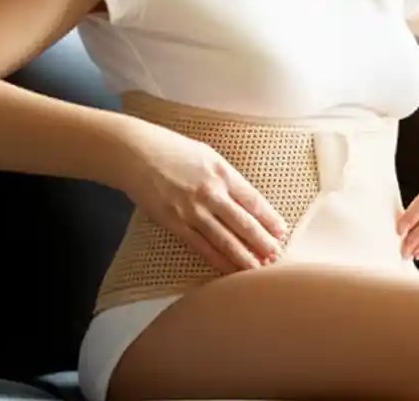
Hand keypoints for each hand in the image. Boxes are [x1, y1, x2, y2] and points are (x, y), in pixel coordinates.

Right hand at [117, 120, 290, 273]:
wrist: (137, 153)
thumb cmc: (173, 150)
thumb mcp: (208, 156)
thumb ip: (226, 177)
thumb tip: (245, 199)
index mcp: (223, 172)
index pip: (253, 200)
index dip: (269, 218)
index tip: (281, 231)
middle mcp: (211, 192)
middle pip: (244, 222)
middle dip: (262, 242)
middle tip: (277, 256)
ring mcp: (192, 209)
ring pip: (224, 239)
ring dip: (243, 256)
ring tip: (258, 269)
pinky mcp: (174, 222)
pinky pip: (200, 245)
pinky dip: (216, 259)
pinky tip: (228, 269)